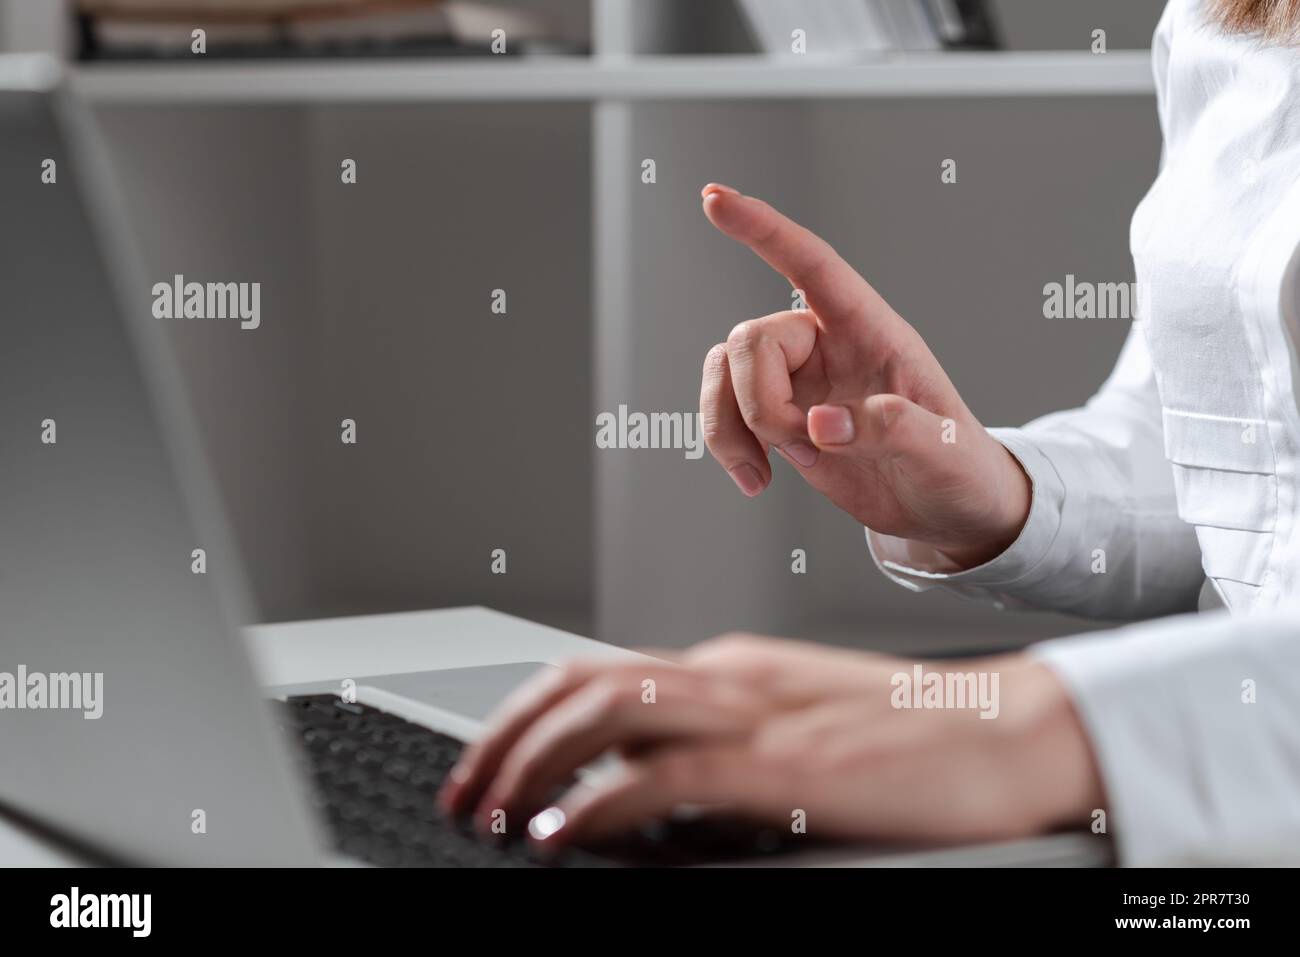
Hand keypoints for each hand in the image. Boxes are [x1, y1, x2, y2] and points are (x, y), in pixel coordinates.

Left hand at [438, 634, 1104, 852]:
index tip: (487, 763)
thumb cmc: (919, 735)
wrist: (1015, 729)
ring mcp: (756, 715)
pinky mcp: (787, 765)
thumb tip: (649, 797)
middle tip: (462, 793)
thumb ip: (726, 752)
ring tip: (490, 813)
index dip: (526, 716)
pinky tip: (562, 834)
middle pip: (582, 686)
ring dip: (533, 765)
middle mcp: (729, 678)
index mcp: (730, 669)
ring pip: (608, 716)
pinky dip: (599, 804)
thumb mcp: (801, 731)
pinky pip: (668, 777)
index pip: (599, 674)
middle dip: (505, 738)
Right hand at [699, 184, 1029, 568]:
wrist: (945, 509)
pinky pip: (724, 410)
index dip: (763, 230)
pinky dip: (727, 445)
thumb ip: (892, 429)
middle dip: (760, 404)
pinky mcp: (780, 417)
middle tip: (804, 451)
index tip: (714, 200)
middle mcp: (826, 345)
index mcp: (872, 331)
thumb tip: (821, 424)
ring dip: (733, 427)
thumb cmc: (958, 467)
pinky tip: (757, 480)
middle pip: (752, 340)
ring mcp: (799, 381)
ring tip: (776, 473)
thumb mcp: (945, 450)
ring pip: (726, 371)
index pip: (812, 265)